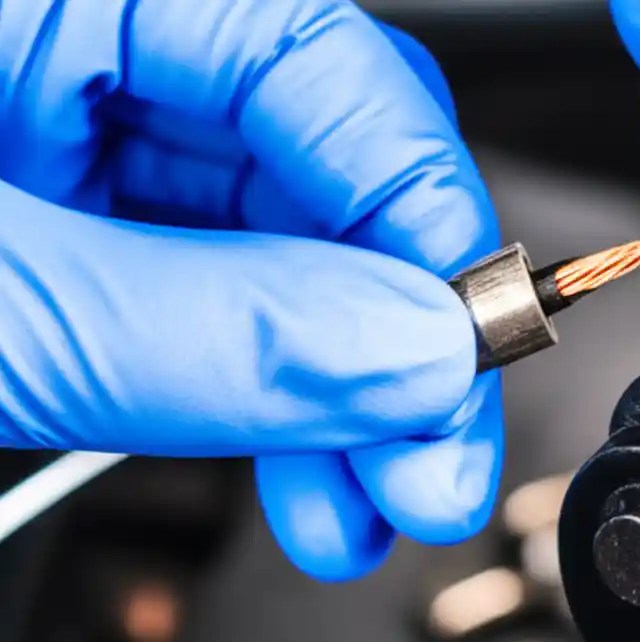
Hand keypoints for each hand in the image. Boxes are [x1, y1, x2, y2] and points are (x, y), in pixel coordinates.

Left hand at [0, 0, 501, 579]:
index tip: (470, 339)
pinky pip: (213, 300)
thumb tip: (412, 354)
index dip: (423, 206)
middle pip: (322, 171)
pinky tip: (304, 470)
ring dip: (339, 393)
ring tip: (369, 505)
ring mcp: (82, 143)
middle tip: (432, 458)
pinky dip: (261, 395)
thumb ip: (207, 327)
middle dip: (390, 336)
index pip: (323, 62)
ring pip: (281, 252)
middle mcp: (94, 51)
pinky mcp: (82, 231)